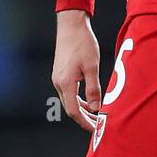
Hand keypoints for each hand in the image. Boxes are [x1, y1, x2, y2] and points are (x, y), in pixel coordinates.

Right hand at [52, 10, 100, 131]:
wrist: (71, 26)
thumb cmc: (82, 43)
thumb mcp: (92, 67)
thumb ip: (94, 89)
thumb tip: (97, 109)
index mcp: (66, 83)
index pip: (74, 111)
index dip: (85, 122)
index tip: (95, 129)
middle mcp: (58, 83)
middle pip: (70, 108)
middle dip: (84, 119)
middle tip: (98, 126)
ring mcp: (58, 78)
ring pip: (69, 101)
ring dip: (82, 109)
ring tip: (96, 116)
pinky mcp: (60, 74)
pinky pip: (69, 92)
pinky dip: (79, 100)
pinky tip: (89, 101)